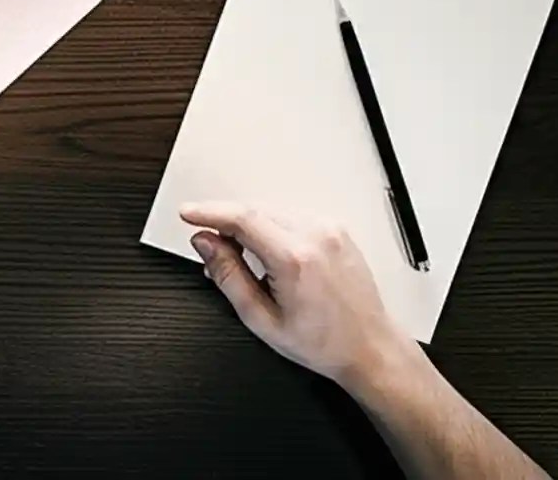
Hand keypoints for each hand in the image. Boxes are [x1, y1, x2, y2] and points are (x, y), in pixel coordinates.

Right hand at [181, 201, 410, 391]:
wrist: (368, 347)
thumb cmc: (323, 342)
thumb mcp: (261, 318)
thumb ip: (228, 275)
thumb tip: (205, 244)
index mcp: (295, 258)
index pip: (242, 218)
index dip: (209, 212)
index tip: (189, 214)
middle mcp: (316, 236)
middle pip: (255, 210)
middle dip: (226, 223)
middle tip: (212, 250)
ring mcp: (330, 230)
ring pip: (273, 211)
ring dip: (250, 226)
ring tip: (244, 261)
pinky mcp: (337, 230)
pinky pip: (293, 216)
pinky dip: (273, 228)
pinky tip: (270, 255)